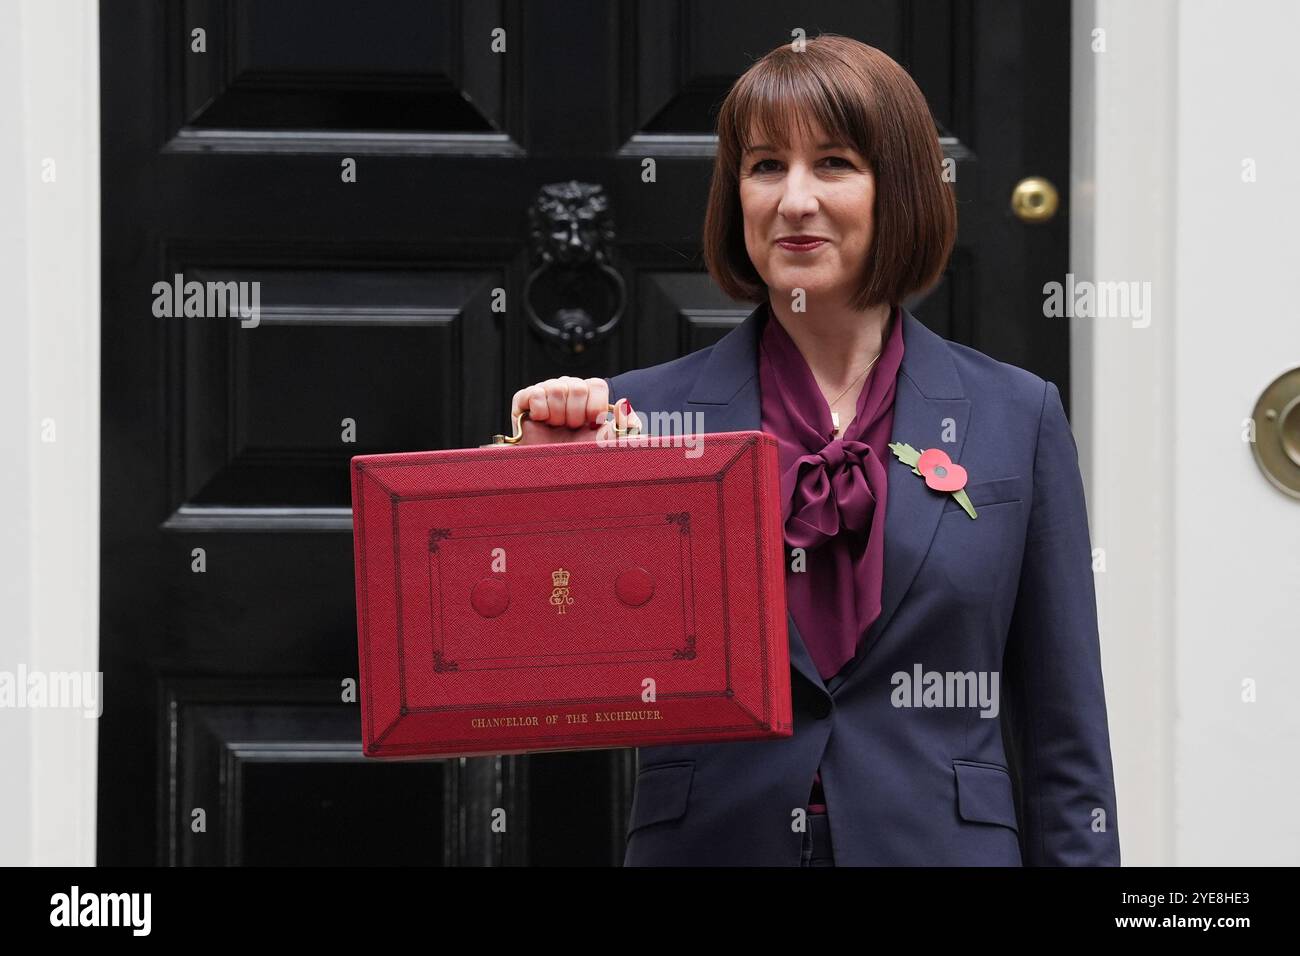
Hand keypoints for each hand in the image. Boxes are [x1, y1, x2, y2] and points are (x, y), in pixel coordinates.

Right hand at [508, 377, 641, 444]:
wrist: (549, 474)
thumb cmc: (578, 457)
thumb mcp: (606, 443)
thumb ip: (624, 426)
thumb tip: (624, 403)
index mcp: (588, 396)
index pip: (596, 385)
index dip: (595, 407)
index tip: (591, 426)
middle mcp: (567, 389)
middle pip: (578, 387)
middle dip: (577, 415)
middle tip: (571, 429)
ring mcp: (545, 392)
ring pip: (557, 389)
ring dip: (558, 415)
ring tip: (555, 428)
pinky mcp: (523, 399)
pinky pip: (535, 394)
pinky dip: (540, 412)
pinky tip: (541, 423)